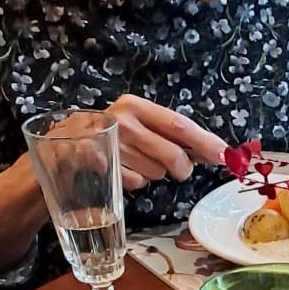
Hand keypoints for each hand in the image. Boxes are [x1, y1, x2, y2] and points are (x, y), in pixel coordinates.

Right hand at [99, 95, 226, 190]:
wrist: (64, 141)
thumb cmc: (113, 133)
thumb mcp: (140, 123)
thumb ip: (173, 134)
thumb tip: (216, 152)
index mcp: (136, 106)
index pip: (179, 126)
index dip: (205, 142)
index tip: (224, 156)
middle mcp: (121, 121)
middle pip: (172, 155)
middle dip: (182, 167)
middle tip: (178, 168)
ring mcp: (108, 144)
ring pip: (155, 173)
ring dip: (154, 173)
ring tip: (136, 161)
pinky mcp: (98, 167)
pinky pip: (136, 183)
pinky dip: (136, 181)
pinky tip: (123, 169)